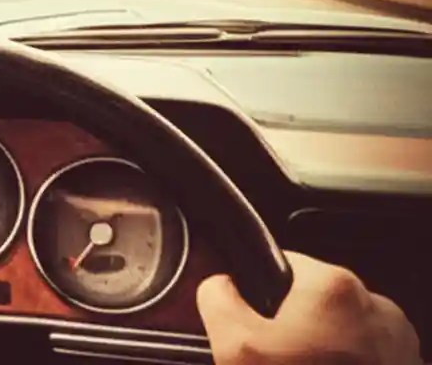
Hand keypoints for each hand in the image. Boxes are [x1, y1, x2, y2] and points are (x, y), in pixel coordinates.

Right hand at [197, 251, 420, 363]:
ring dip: (324, 349)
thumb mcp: (235, 346)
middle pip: (315, 300)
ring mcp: (400, 340)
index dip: (261, 293)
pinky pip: (368, 355)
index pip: (284, 263)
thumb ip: (218, 298)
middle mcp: (376, 304)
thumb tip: (220, 283)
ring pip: (343, 330)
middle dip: (295, 326)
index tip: (257, 325)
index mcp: (332, 286)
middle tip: (277, 361)